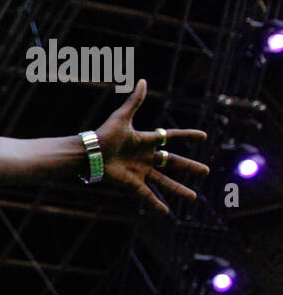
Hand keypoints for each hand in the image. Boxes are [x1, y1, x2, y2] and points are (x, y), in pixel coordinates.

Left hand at [95, 79, 208, 215]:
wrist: (89, 153)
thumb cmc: (104, 135)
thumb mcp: (122, 117)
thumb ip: (134, 101)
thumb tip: (143, 81)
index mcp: (146, 141)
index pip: (171, 137)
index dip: (187, 136)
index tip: (203, 136)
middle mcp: (146, 158)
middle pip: (172, 163)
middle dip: (189, 167)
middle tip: (206, 171)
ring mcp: (140, 172)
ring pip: (164, 182)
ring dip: (178, 189)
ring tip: (193, 198)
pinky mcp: (132, 183)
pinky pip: (147, 195)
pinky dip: (156, 204)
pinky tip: (166, 213)